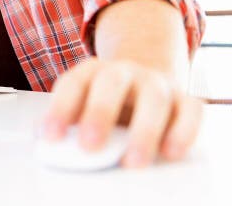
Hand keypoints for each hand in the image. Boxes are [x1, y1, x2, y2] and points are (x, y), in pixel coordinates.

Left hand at [43, 57, 202, 167]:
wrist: (142, 82)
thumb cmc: (105, 100)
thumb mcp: (81, 105)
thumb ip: (65, 119)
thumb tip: (41, 138)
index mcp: (91, 71)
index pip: (72, 84)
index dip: (60, 109)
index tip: (51, 136)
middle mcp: (124, 72)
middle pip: (111, 83)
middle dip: (99, 113)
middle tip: (90, 146)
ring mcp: (156, 83)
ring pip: (154, 98)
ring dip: (144, 131)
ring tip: (132, 161)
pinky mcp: (184, 100)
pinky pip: (191, 110)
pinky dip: (183, 131)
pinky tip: (169, 152)